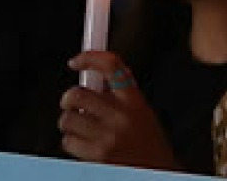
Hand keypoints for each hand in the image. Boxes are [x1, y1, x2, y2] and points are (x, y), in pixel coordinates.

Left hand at [59, 51, 176, 168]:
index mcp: (134, 100)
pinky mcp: (97, 154)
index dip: (90, 58)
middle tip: (74, 105)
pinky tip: (84, 145)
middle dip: (69, 99)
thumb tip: (93, 79)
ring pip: (68, 118)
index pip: (112, 66)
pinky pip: (68, 141)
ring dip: (70, 123)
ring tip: (83, 129)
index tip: (77, 61)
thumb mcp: (143, 113)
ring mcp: (108, 135)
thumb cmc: (149, 146)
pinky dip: (71, 142)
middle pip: (78, 93)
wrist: (157, 173)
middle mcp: (121, 115)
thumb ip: (121, 96)